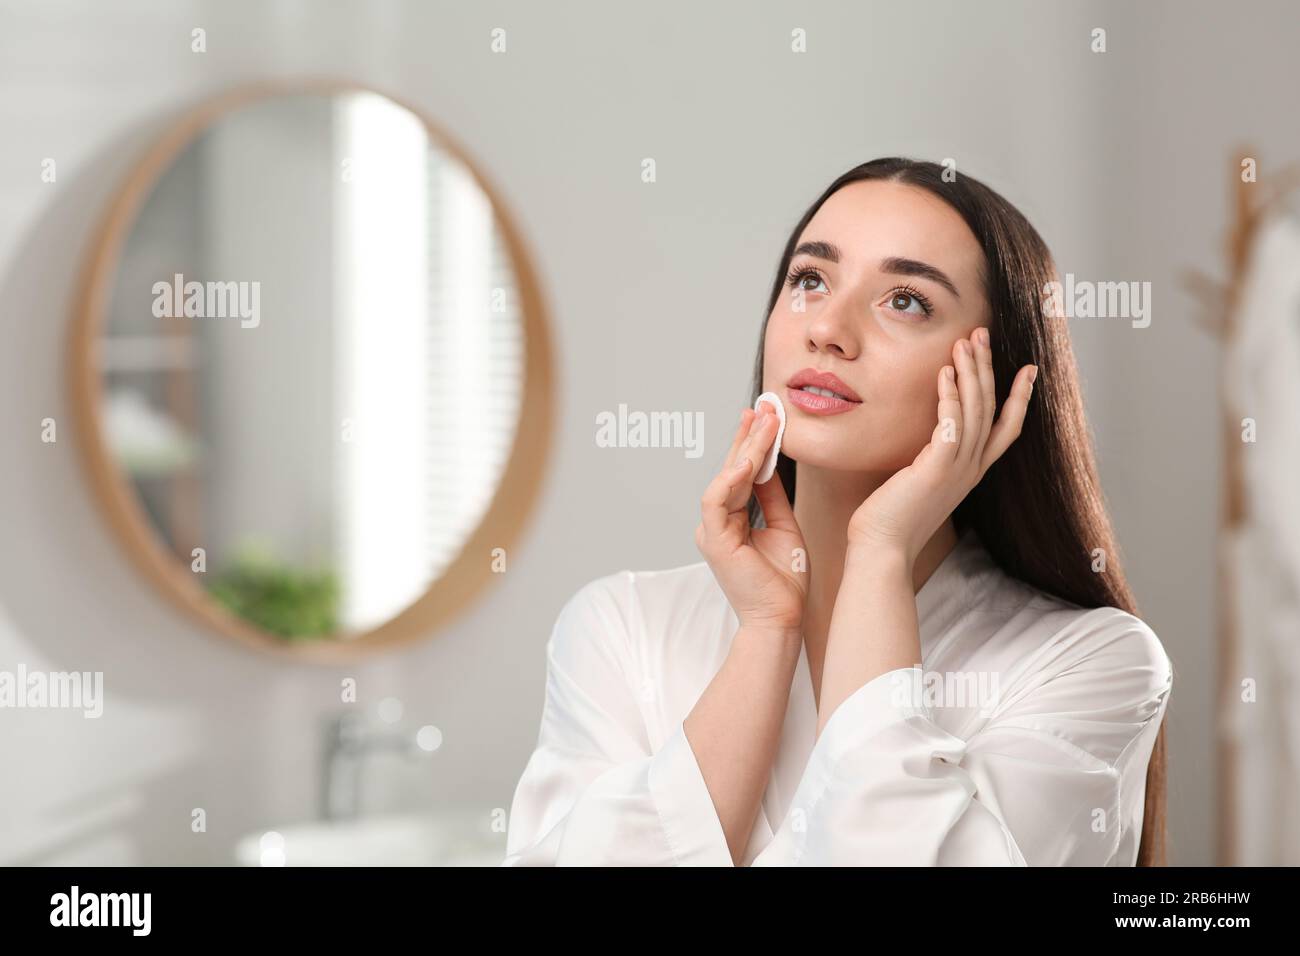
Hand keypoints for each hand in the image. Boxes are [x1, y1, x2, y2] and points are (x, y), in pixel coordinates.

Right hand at [695, 403, 807, 633]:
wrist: (782, 617)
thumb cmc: (783, 580)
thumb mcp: (783, 526)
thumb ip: (772, 497)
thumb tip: (769, 466)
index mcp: (731, 520)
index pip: (739, 473)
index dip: (751, 443)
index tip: (765, 416)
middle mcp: (717, 522)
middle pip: (731, 470)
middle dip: (748, 436)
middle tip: (764, 407)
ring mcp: (712, 531)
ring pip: (725, 479)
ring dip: (745, 449)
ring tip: (764, 424)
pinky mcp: (714, 541)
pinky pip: (716, 501)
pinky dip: (730, 479)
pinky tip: (748, 460)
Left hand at [846, 326, 1036, 564]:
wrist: (882, 551)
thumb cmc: (891, 520)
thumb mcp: (919, 484)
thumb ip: (930, 461)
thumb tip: (924, 444)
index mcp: (971, 473)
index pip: (1006, 429)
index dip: (1019, 398)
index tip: (1027, 370)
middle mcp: (971, 470)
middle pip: (991, 409)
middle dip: (989, 368)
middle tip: (983, 334)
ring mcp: (957, 469)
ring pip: (975, 411)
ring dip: (971, 373)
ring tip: (964, 342)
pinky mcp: (937, 469)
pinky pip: (951, 424)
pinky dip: (950, 396)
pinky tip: (945, 372)